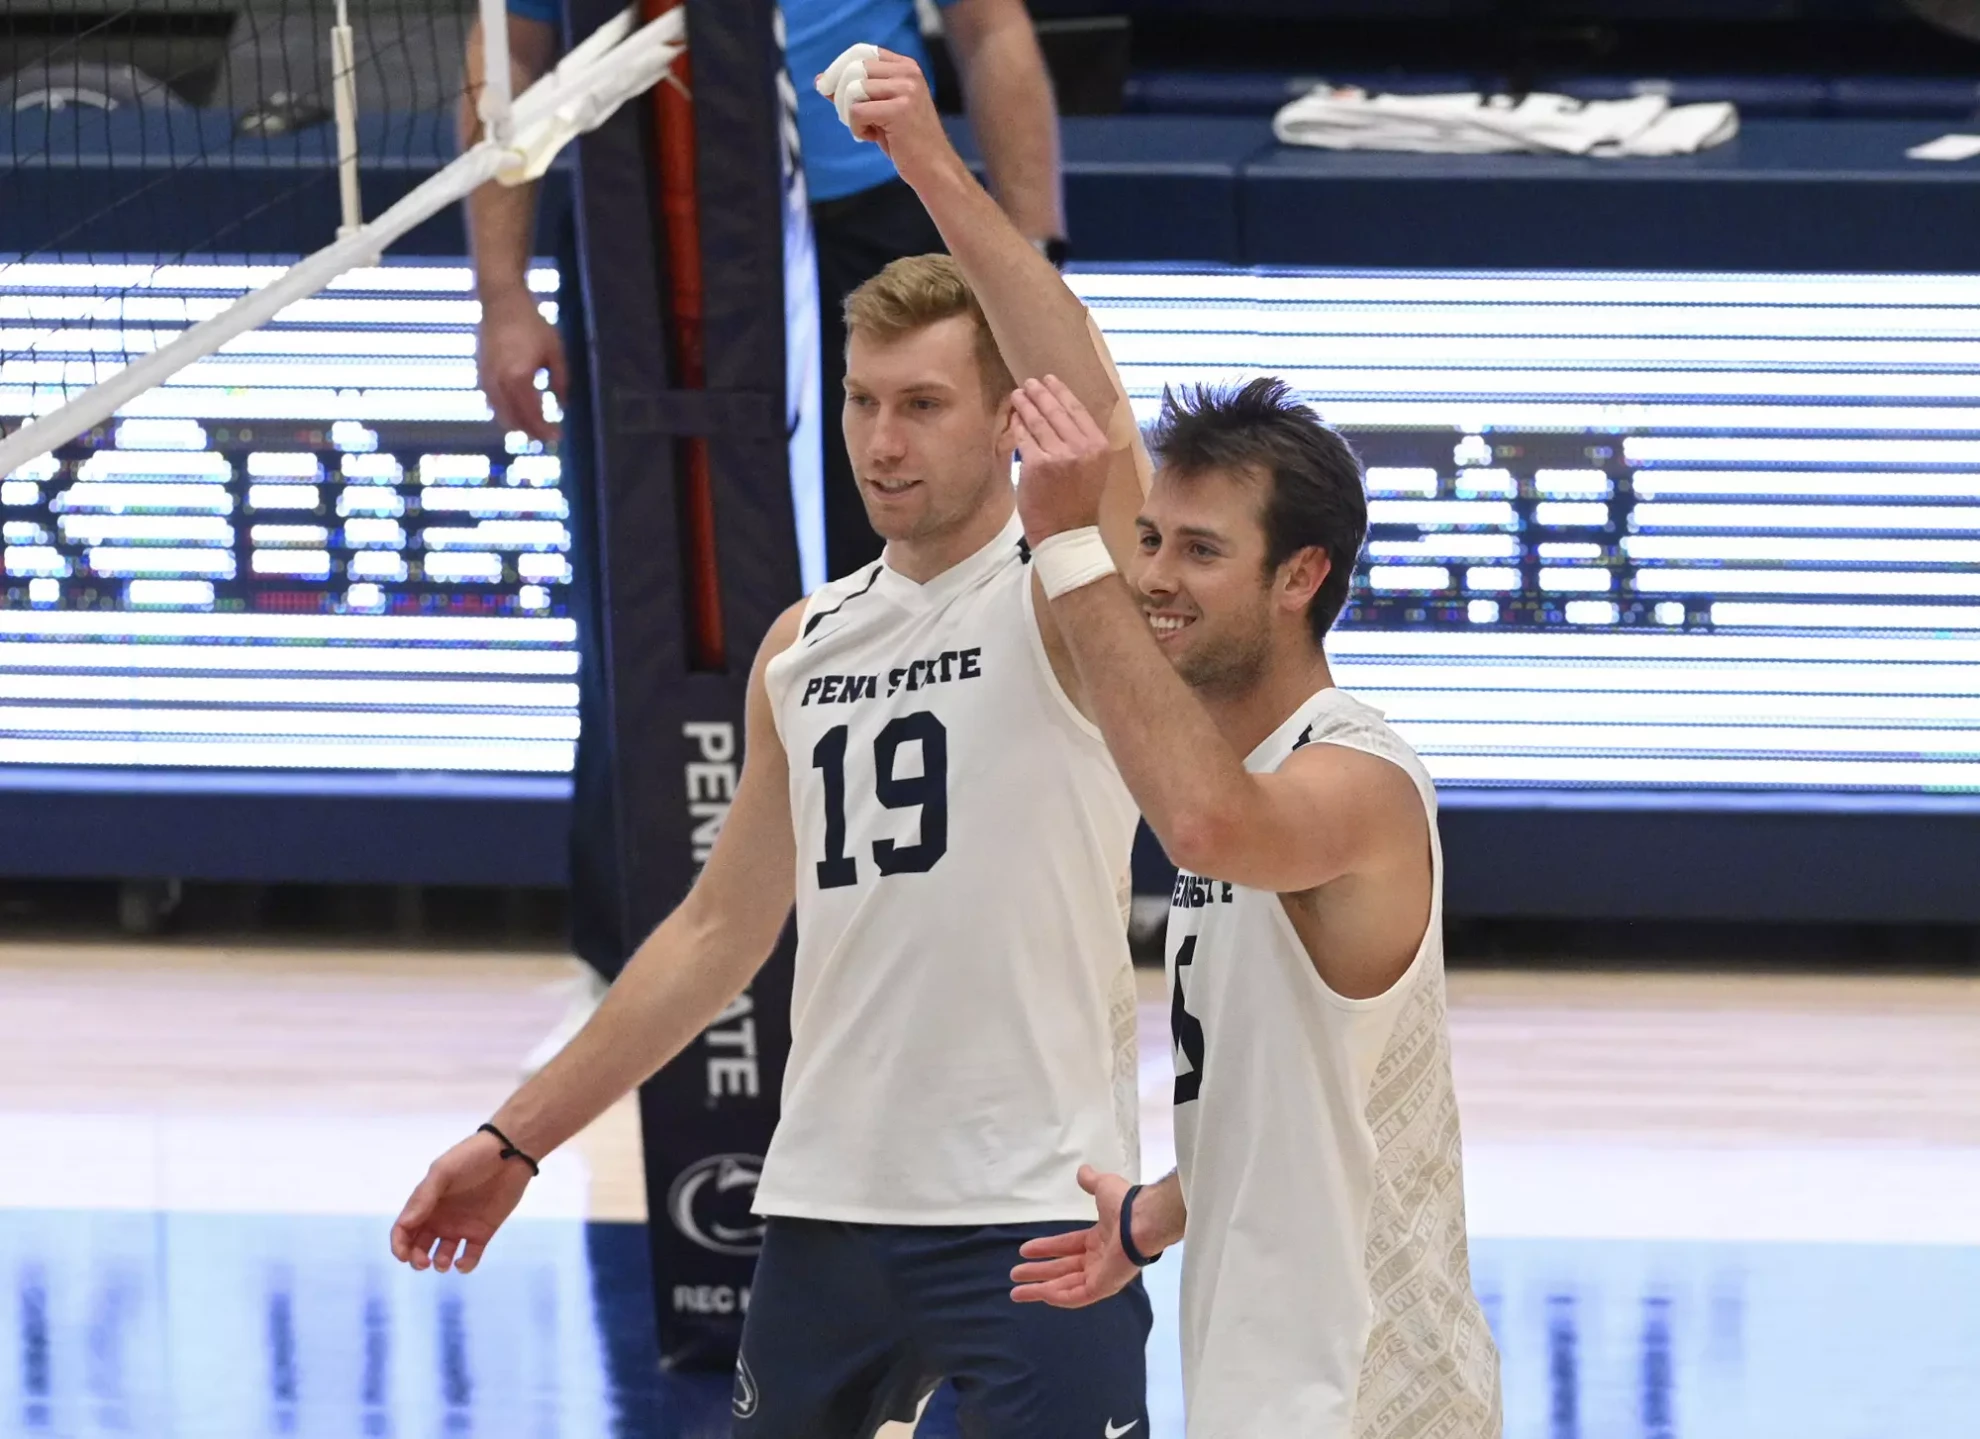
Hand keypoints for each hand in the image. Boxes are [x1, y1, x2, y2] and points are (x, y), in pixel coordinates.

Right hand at [390, 1130, 533, 1273]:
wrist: (510, 1154)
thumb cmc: (472, 1158)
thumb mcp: (443, 1171)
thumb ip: (424, 1197)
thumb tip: (405, 1224)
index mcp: (426, 1203)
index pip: (404, 1229)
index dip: (399, 1245)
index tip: (404, 1256)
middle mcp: (440, 1218)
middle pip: (419, 1246)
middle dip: (416, 1259)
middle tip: (423, 1262)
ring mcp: (461, 1226)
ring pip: (442, 1255)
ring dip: (439, 1263)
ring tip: (444, 1261)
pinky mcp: (482, 1232)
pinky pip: (470, 1256)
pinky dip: (464, 1265)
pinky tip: (463, 1262)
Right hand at [476, 288, 565, 442]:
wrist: (501, 302)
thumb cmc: (532, 323)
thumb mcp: (555, 351)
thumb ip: (560, 380)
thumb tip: (562, 405)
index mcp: (519, 377)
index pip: (532, 414)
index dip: (544, 429)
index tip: (557, 438)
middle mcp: (499, 382)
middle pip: (515, 420)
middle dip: (532, 432)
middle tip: (548, 438)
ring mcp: (487, 379)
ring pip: (500, 415)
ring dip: (518, 425)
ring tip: (534, 430)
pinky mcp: (481, 374)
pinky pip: (492, 403)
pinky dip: (505, 413)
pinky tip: (518, 414)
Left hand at [819, 46, 959, 189]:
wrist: (933, 168)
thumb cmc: (905, 141)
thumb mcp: (878, 110)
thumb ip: (853, 92)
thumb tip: (819, 80)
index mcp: (906, 67)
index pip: (860, 51)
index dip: (838, 68)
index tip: (826, 87)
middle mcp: (908, 73)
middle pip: (854, 68)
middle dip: (840, 94)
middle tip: (849, 118)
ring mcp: (906, 89)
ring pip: (852, 88)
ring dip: (848, 113)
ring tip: (864, 129)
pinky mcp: (900, 110)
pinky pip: (857, 111)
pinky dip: (856, 128)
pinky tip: (871, 138)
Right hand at [1010, 1164, 1140, 1307]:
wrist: (1141, 1221)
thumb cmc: (1123, 1205)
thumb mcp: (1103, 1187)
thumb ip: (1091, 1182)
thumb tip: (1083, 1171)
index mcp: (1099, 1239)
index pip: (1067, 1246)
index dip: (1046, 1248)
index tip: (1024, 1250)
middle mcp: (1098, 1259)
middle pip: (1062, 1269)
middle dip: (1038, 1272)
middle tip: (1015, 1275)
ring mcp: (1100, 1275)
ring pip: (1065, 1285)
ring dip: (1041, 1289)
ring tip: (1017, 1293)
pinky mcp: (1102, 1287)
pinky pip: (1077, 1296)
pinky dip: (1059, 1297)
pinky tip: (1041, 1295)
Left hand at [1011, 374, 1110, 544]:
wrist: (1068, 533)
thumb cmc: (1078, 503)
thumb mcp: (1093, 468)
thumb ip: (1082, 443)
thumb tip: (1059, 415)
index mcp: (1099, 446)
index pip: (1077, 410)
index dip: (1061, 392)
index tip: (1050, 380)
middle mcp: (1082, 447)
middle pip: (1056, 411)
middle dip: (1040, 393)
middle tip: (1029, 382)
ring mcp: (1059, 455)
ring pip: (1038, 421)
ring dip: (1026, 404)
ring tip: (1018, 394)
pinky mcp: (1037, 465)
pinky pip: (1024, 438)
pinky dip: (1018, 426)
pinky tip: (1014, 417)